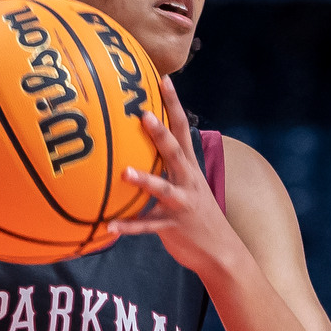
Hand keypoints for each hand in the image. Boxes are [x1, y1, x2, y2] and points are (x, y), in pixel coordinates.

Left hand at [109, 78, 246, 282]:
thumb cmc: (196, 213)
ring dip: (144, 180)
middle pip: (175, 152)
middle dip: (161, 133)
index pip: (182, 128)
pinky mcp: (173, 226)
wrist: (221, 251)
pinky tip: (109, 226)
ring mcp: (181, 203)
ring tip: (125, 172)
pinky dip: (129, 227)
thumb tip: (143, 141)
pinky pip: (148, 227)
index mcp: (189, 167)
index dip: (173, 104)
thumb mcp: (187, 183)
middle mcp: (188, 181)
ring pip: (163, 188)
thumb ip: (168, 164)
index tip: (163, 79)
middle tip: (144, 114)